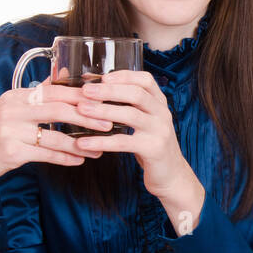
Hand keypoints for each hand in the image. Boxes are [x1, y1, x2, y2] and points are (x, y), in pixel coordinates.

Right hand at [0, 83, 113, 215]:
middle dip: (88, 117)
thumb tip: (64, 73)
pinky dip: (65, 157)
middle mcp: (12, 110)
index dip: (82, 96)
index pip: (55, 91)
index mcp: (16, 96)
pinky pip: (45, 154)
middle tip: (109, 123)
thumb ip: (38, 93)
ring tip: (99, 147)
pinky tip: (80, 160)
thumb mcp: (13, 107)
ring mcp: (10, 131)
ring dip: (80, 143)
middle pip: (58, 110)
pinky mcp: (10, 152)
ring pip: (54, 136)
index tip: (104, 100)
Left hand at [74, 70, 204, 229]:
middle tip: (85, 90)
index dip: (123, 76)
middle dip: (108, 90)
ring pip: (130, 114)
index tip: (102, 77)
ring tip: (81, 109)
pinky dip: (101, 141)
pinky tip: (83, 143)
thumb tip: (98, 90)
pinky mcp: (153, 149)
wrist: (172, 176)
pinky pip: (123, 142)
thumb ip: (130, 107)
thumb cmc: (151, 146)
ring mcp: (160, 131)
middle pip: (136, 93)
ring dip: (102, 110)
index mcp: (160, 104)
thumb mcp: (146, 122)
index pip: (145, 80)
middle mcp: (162, 114)